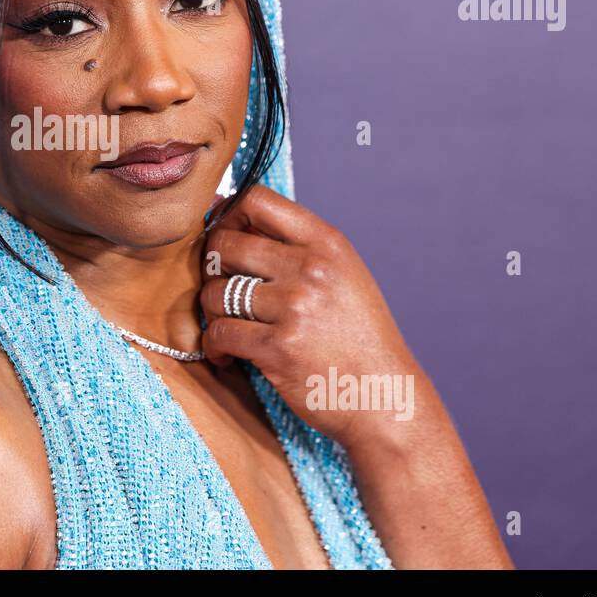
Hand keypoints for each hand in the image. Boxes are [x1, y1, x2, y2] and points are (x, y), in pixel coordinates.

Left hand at [199, 184, 430, 451]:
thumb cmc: (358, 337)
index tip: (226, 236)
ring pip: (215, 291)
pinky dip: (214, 345)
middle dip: (212, 265)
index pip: (257, 199)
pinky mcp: (277, 348)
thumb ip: (296, 247)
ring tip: (229, 324)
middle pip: (225, 243)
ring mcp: (294, 308)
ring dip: (212, 310)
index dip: (228, 214)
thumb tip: (230, 217)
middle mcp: (310, 268)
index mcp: (327, 243)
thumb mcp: (343, 275)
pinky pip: (219, 333)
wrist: (384, 396)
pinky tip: (227, 353)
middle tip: (221, 286)